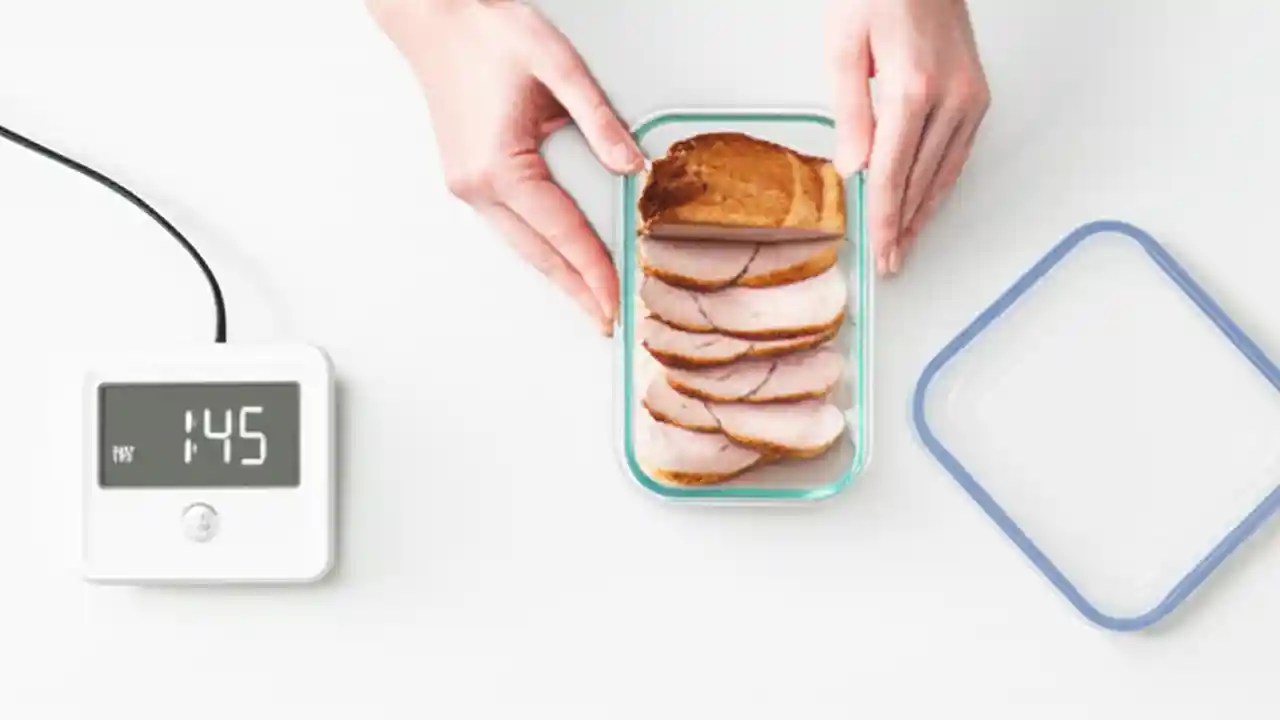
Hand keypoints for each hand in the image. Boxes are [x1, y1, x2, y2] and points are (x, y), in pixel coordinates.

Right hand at [367, 0, 643, 334]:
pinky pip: (508, 225)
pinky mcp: (465, 175)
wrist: (435, 15)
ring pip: (520, 245)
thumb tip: (632, 166)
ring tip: (587, 298)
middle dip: (575, 290)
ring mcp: (466, 184)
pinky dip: (536, 247)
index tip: (616, 300)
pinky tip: (555, 255)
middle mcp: (477, 184)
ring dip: (556, 273)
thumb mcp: (558, 66)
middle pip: (538, 254)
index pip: (562, 234)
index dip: (595, 271)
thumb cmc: (486, 32)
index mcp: (501, 167)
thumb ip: (600, 121)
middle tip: (606, 320)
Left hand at [827, 0, 989, 275]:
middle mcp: (950, 98)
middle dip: (905, 227)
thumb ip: (850, 112)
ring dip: (926, 212)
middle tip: (891, 263)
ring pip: (946, 172)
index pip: (894, 173)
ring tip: (908, 245)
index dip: (886, 217)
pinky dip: (941, 184)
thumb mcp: (845, 46)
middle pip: (923, 180)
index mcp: (912, 89)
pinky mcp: (977, 93)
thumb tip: (854, 168)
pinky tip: (928, 204)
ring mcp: (970, 96)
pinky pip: (959, 152)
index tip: (880, 250)